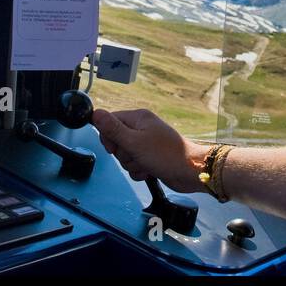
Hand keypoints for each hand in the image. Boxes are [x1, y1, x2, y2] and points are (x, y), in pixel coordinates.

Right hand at [91, 107, 206, 193]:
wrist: (190, 172)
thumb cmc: (166, 155)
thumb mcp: (134, 142)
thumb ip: (113, 129)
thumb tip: (96, 113)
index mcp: (138, 118)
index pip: (110, 122)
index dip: (108, 137)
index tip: (115, 148)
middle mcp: (142, 128)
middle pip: (116, 141)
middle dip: (123, 154)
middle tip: (136, 155)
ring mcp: (147, 143)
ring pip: (125, 155)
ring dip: (132, 164)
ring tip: (146, 164)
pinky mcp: (150, 157)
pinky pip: (134, 165)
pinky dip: (139, 171)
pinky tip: (149, 172)